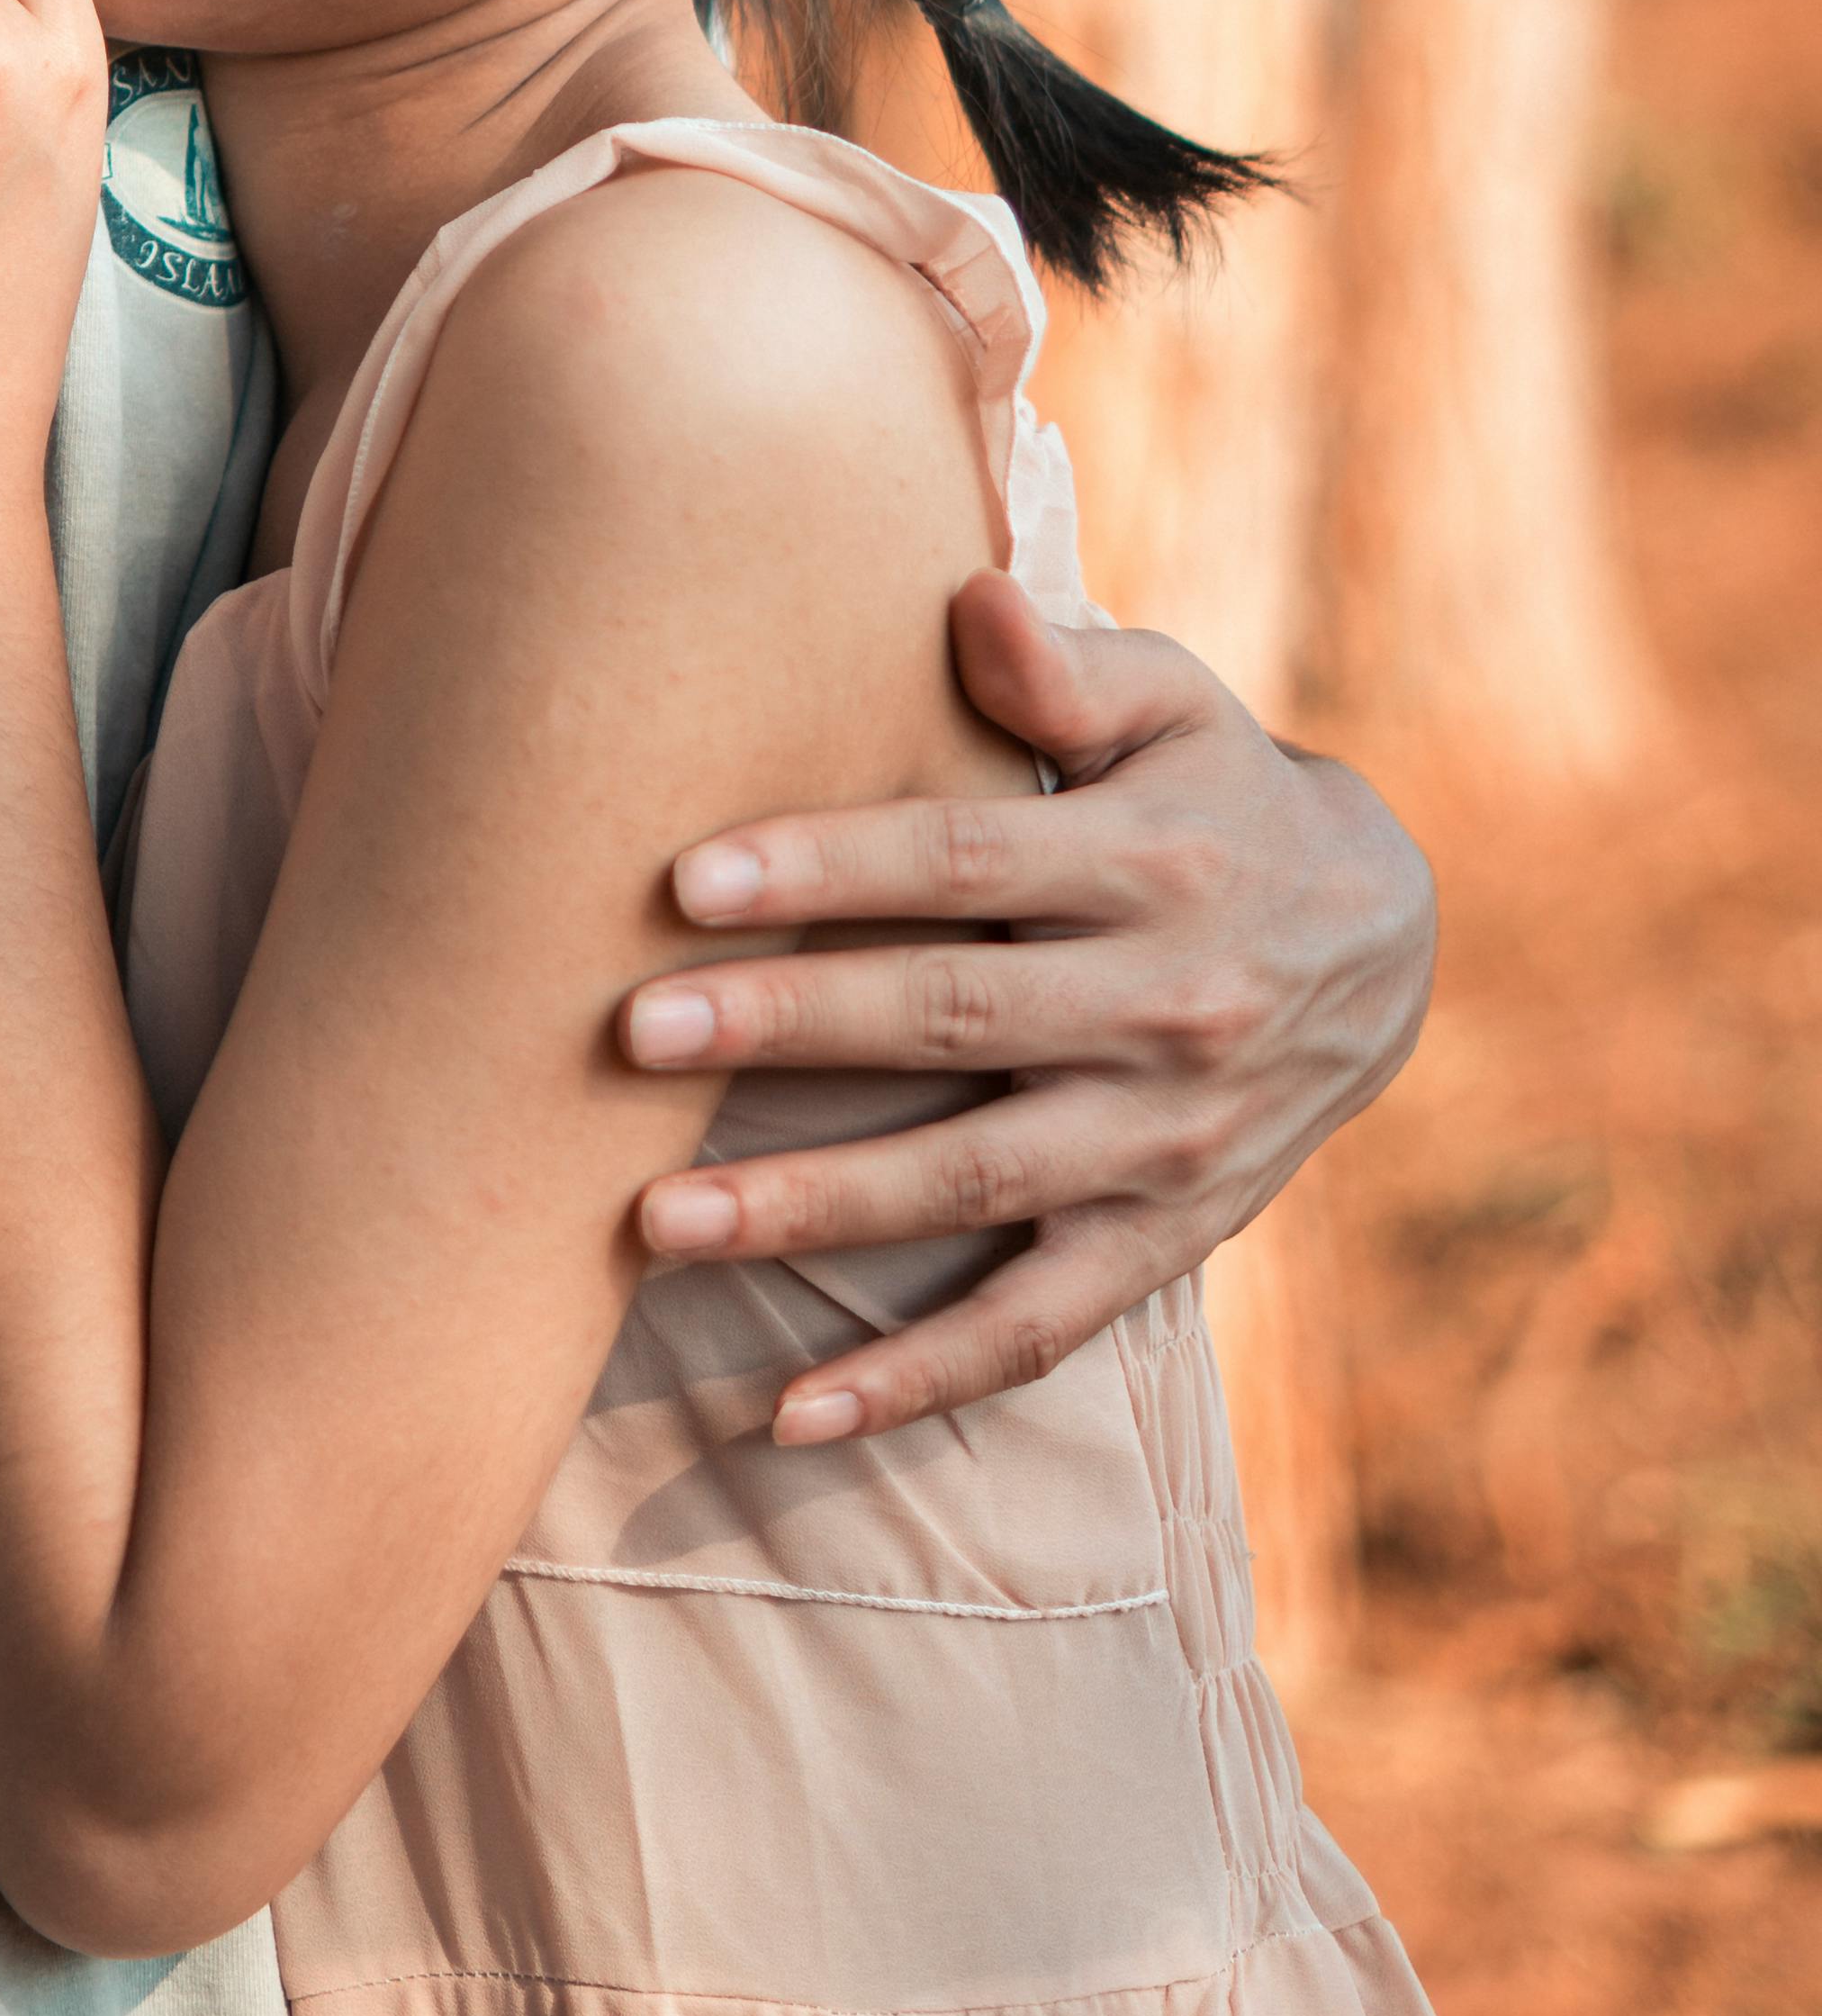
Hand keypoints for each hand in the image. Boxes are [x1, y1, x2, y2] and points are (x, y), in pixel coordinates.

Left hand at [613, 574, 1437, 1441]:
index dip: (825, 867)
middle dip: (786, 1029)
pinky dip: (918, 1381)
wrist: (1385, 942)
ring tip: (654, 1221)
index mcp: (1153, 863)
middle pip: (949, 1018)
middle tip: (630, 1033)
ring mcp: (1162, 1141)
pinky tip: (791, 1420)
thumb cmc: (1215, 792)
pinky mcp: (1162, 1240)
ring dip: (812, 1211)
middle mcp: (1165, 1008)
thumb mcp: (1175, 703)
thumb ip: (1066, 666)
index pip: (961, 861)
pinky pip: (1032, 1327)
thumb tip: (967, 595)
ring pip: (969, 1184)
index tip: (684, 876)